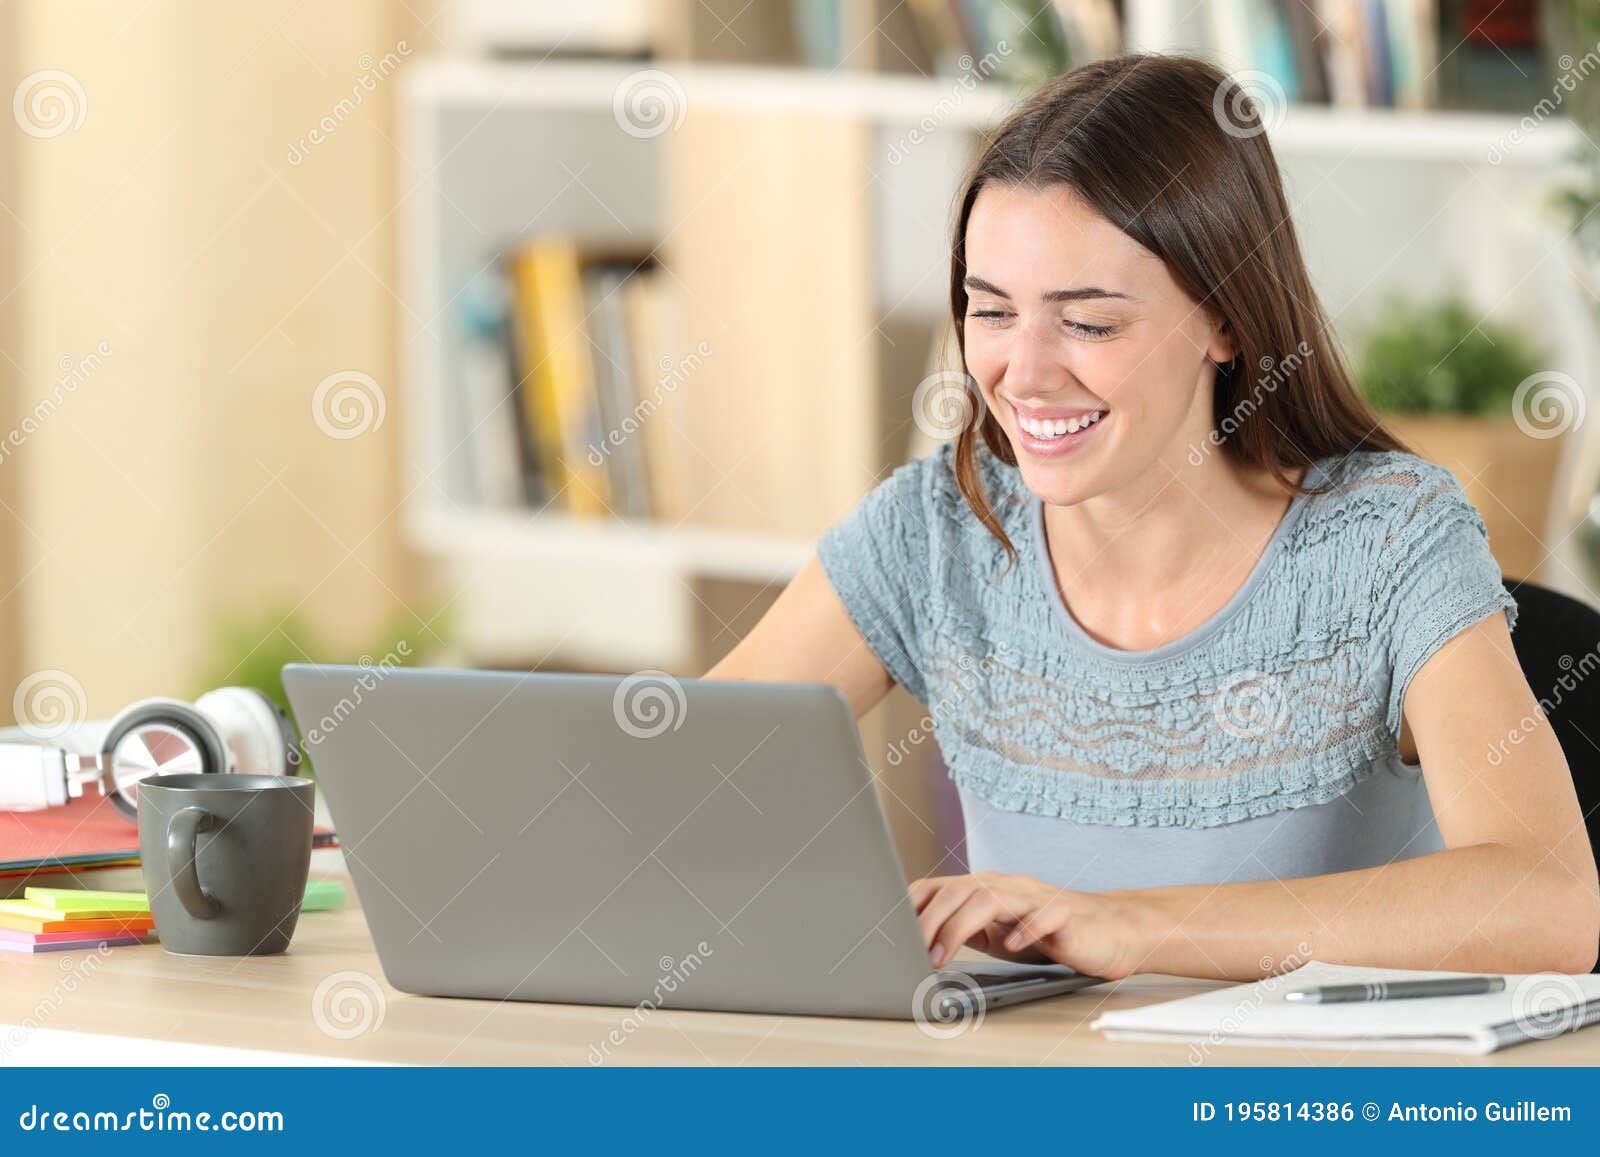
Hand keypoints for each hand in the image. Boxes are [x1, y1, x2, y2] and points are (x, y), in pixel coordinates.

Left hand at [908, 870, 1149, 979]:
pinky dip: (1025, 929)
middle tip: (911, 952)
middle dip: (929, 921)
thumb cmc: (1049, 934)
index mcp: (985, 888)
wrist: (1110, 932)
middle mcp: (1007, 885)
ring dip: (961, 927)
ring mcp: (1036, 896)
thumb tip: (918, 945)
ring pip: (992, 898)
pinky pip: (1044, 916)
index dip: (911, 906)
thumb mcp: (996, 933)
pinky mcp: (1066, 913)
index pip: (939, 887)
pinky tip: (1011, 946)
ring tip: (943, 955)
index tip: (889, 932)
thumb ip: (963, 931)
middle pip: (959, 891)